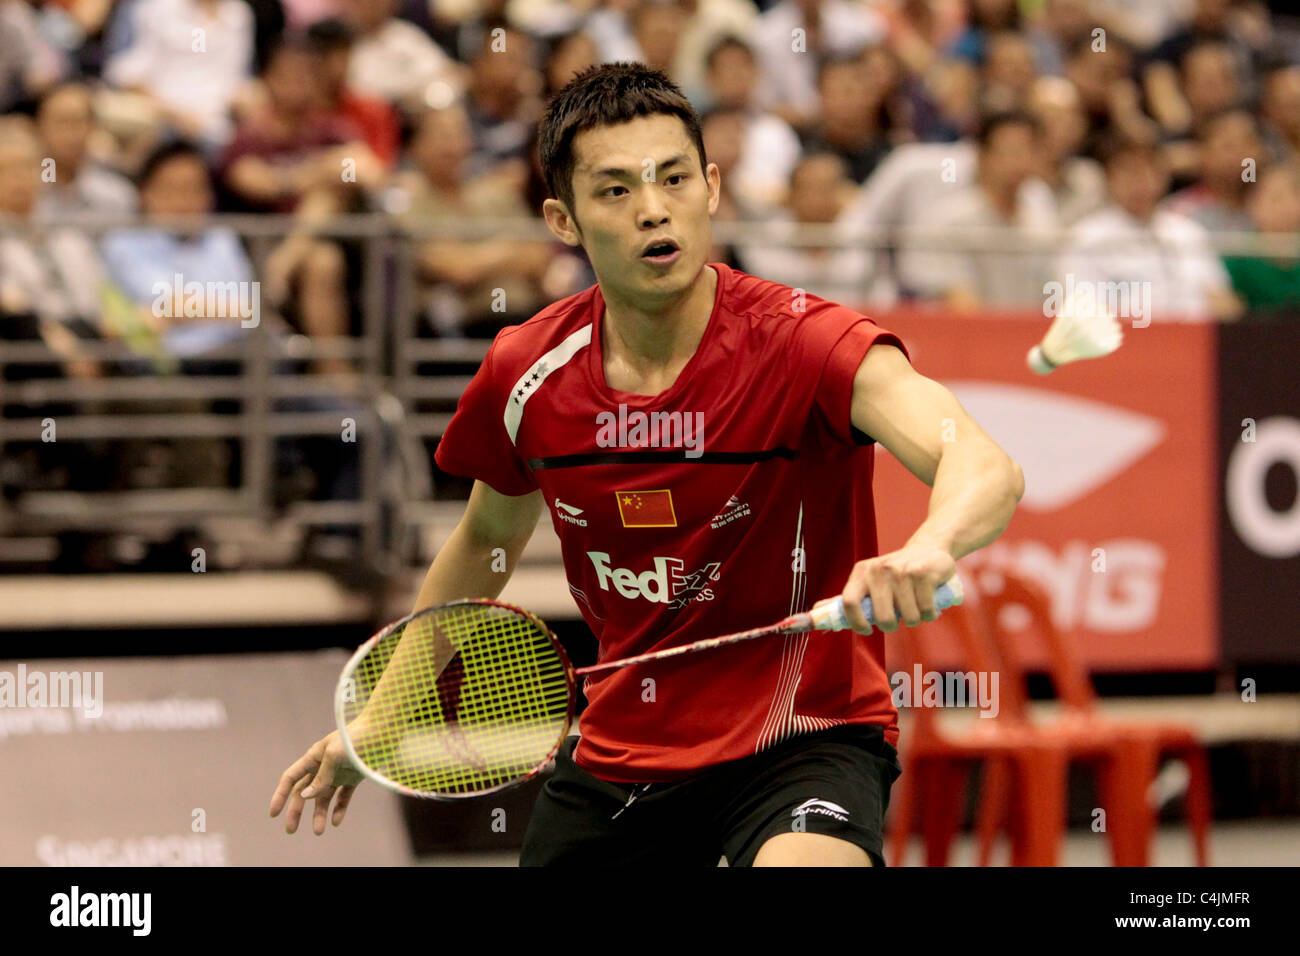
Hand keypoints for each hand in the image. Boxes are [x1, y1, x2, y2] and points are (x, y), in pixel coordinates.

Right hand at [270, 730, 364, 834]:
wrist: (384, 730)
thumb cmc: (356, 738)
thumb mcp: (335, 755)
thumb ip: (321, 776)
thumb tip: (305, 796)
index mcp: (314, 757)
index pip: (291, 778)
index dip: (280, 795)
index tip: (274, 814)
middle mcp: (323, 766)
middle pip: (304, 792)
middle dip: (296, 811)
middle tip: (291, 830)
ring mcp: (339, 772)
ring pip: (324, 797)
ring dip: (319, 814)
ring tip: (319, 831)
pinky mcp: (354, 777)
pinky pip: (343, 797)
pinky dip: (339, 809)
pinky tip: (336, 821)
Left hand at [839, 546, 956, 633]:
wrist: (927, 550)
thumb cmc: (894, 574)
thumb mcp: (868, 581)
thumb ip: (846, 598)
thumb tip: (816, 610)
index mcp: (861, 572)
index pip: (849, 603)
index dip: (857, 622)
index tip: (867, 630)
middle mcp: (879, 570)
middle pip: (882, 617)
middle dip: (892, 625)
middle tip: (897, 618)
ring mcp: (902, 571)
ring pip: (908, 617)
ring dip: (914, 618)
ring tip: (914, 605)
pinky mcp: (923, 573)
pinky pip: (926, 610)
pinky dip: (930, 613)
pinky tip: (928, 601)